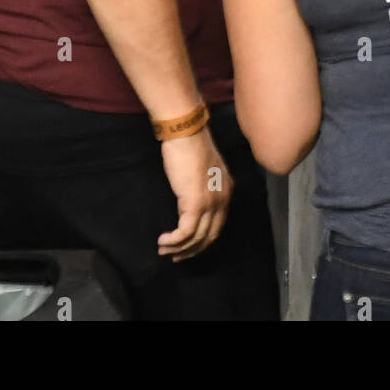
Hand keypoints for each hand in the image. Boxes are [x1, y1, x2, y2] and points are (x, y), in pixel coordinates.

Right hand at [157, 126, 231, 261]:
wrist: (186, 133)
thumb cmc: (189, 146)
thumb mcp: (202, 170)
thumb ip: (201, 187)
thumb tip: (189, 201)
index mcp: (226, 190)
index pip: (217, 224)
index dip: (203, 239)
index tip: (188, 246)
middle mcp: (222, 199)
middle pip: (210, 235)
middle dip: (192, 250)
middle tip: (176, 256)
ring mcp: (211, 203)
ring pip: (197, 238)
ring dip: (179, 248)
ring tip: (164, 250)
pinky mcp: (196, 204)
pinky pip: (185, 232)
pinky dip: (174, 241)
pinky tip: (163, 241)